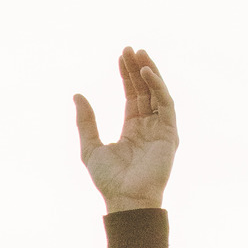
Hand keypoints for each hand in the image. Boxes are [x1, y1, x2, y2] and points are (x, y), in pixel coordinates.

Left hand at [74, 49, 177, 211]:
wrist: (125, 199)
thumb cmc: (108, 180)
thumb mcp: (90, 146)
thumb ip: (86, 121)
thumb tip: (77, 95)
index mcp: (133, 129)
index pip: (133, 95)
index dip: (127, 75)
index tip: (121, 55)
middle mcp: (149, 126)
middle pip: (146, 90)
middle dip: (138, 68)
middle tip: (130, 48)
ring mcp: (161, 129)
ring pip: (158, 93)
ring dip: (150, 72)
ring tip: (139, 54)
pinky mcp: (169, 134)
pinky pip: (166, 105)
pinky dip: (158, 87)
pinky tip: (146, 73)